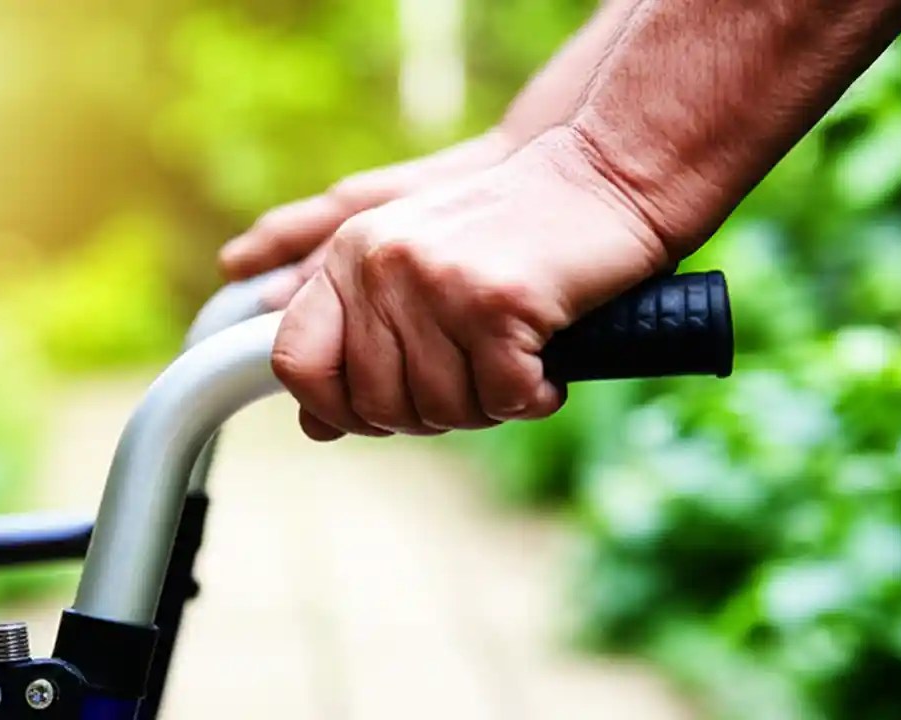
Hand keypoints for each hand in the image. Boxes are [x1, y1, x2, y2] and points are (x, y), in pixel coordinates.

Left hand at [271, 129, 672, 440]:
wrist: (607, 176)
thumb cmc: (518, 237)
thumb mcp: (420, 270)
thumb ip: (363, 339)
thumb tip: (312, 428)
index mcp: (350, 254)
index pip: (293, 358)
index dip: (331, 406)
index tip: (374, 414)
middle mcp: (380, 264)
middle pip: (372, 402)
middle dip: (428, 415)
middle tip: (474, 385)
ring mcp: (435, 280)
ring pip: (438, 409)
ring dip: (486, 407)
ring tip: (514, 367)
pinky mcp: (495, 301)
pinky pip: (500, 398)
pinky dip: (531, 397)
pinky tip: (546, 368)